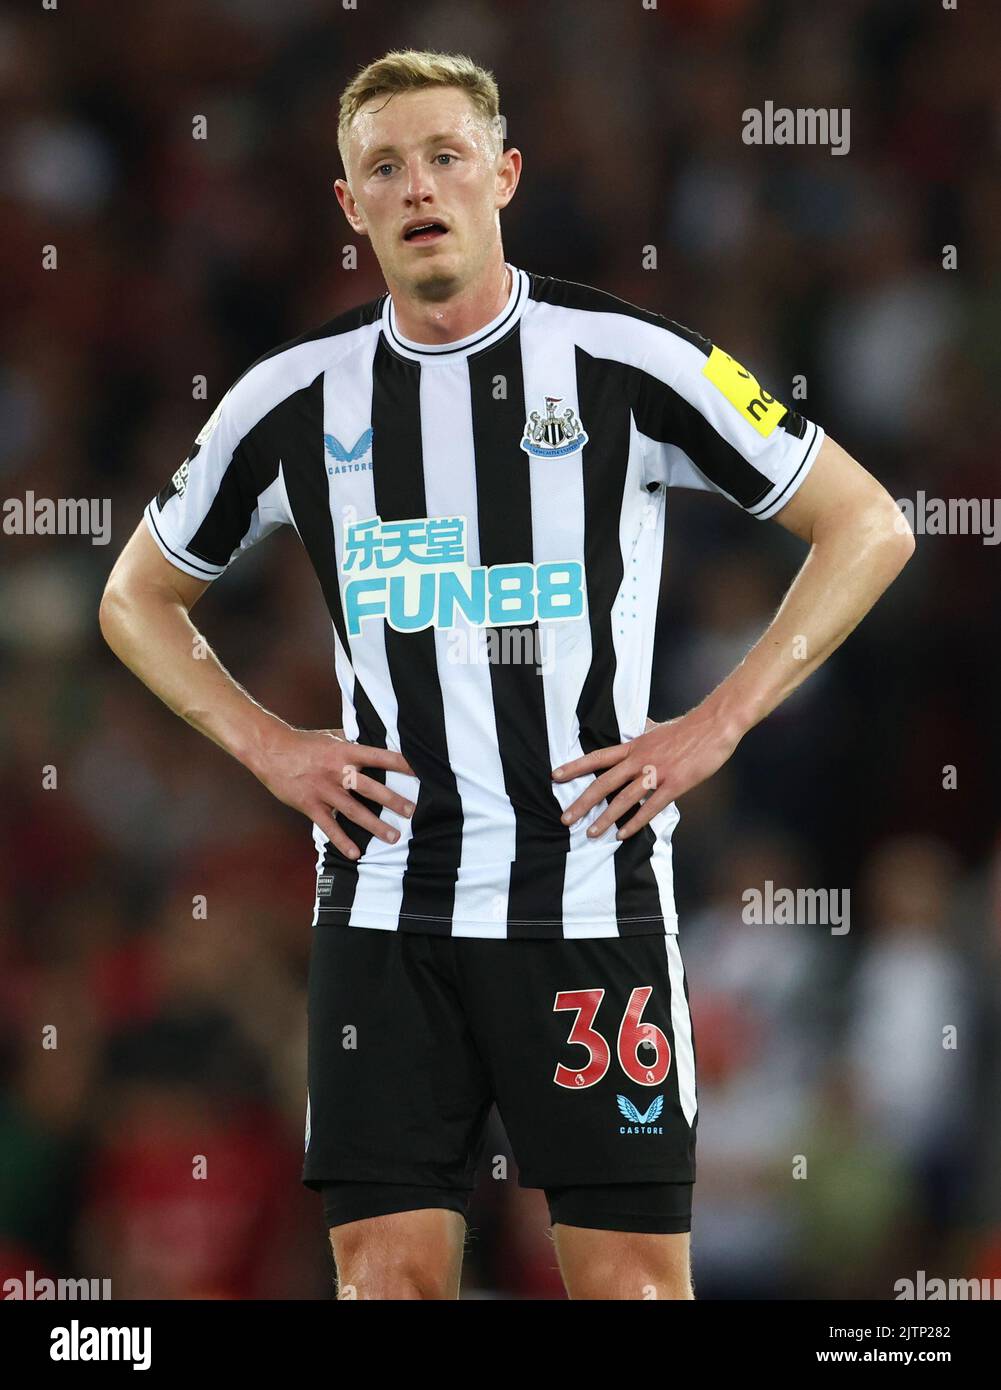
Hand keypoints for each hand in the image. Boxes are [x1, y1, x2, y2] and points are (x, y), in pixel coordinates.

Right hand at [252, 724, 415, 859]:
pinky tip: (355, 853)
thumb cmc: (304, 742)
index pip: (379, 756)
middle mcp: (337, 771)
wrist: (270, 750)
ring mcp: (324, 790)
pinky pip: (329, 826)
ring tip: (393, 837)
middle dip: (393, 800)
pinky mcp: (310, 805)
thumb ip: (352, 741)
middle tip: (412, 812)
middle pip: (371, 788)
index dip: (400, 764)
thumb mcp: (331, 736)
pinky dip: (342, 840)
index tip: (419, 772)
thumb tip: (374, 737)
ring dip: (375, 825)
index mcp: (345, 752)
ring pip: (354, 810)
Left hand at [551, 706, 741, 839]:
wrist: (713, 726)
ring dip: (605, 818)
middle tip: (566, 818)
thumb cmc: (687, 727)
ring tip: (591, 833)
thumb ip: (646, 731)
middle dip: (583, 802)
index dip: (575, 767)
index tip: (555, 776)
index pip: (597, 757)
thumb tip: (641, 724)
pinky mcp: (674, 785)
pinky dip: (635, 822)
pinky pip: (650, 808)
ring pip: (624, 799)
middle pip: (604, 783)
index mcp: (634, 746)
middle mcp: (639, 760)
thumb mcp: (658, 728)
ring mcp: (656, 773)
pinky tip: (623, 834)